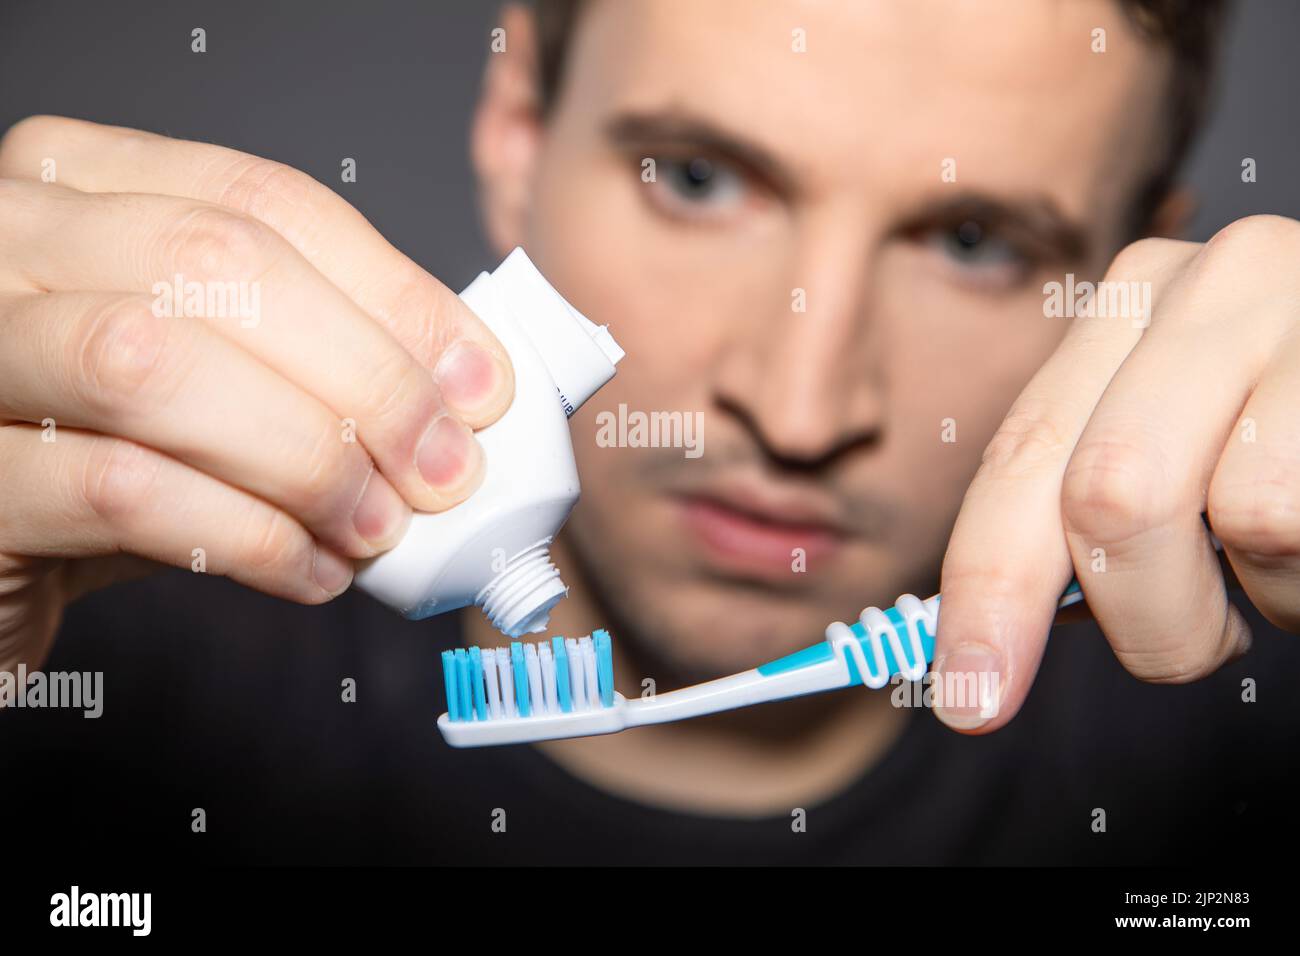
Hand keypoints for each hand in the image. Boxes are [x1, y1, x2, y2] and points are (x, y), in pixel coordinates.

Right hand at [0, 116, 514, 674]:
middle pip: (220, 265)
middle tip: (447, 469)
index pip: (267, 202)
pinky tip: (309, 572)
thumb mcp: (210, 380)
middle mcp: (5, 240)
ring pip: (154, 364)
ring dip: (307, 457)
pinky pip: (116, 489)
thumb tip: (461, 390)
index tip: (481, 384)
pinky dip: (245, 536)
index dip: (395, 295)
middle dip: (366, 377)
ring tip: (378, 527)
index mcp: (81, 185)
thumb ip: (307, 360)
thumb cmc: (102, 456)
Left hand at [933, 215, 1299, 730]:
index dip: (986, 587)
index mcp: (1132, 303)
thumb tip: (1003, 626)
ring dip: (1267, 593)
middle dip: (1138, 613)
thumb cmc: (1289, 437)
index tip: (968, 699)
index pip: (1022, 456)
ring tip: (1289, 558)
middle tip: (1177, 653)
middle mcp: (1214, 281)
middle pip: (1111, 490)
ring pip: (1246, 518)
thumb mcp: (1186, 443)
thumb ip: (1095, 502)